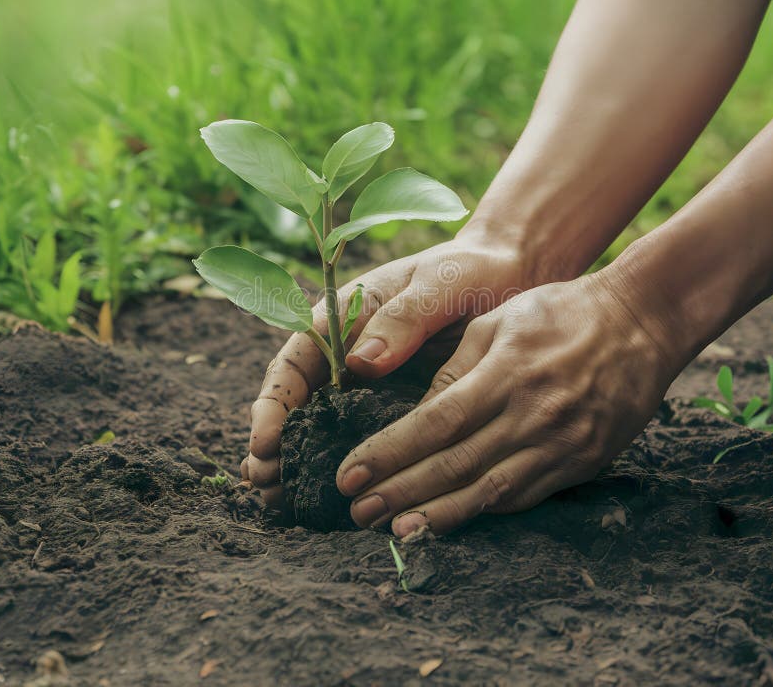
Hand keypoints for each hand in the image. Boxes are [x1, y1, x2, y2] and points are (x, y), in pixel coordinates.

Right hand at [240, 230, 525, 504]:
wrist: (506, 275)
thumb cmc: (468, 272)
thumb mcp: (438, 286)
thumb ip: (403, 318)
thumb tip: (361, 363)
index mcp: (346, 317)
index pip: (295, 363)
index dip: (274, 404)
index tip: (265, 443)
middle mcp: (349, 351)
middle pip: (299, 399)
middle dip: (277, 442)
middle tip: (266, 485)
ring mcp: (371, 378)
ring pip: (325, 421)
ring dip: (302, 458)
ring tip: (284, 500)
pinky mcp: (397, 399)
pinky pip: (365, 432)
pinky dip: (345, 459)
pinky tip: (338, 491)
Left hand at [335, 270, 681, 535]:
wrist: (640, 324)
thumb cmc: (560, 313)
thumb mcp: (498, 321)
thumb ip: (455, 368)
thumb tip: (419, 415)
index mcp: (504, 374)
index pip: (432, 424)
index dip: (388, 454)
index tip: (350, 474)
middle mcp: (530, 415)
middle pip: (453, 464)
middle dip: (400, 491)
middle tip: (357, 511)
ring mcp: (560, 445)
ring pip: (488, 491)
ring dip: (438, 515)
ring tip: (395, 530)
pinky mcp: (582, 463)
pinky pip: (526, 495)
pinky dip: (485, 512)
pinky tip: (453, 521)